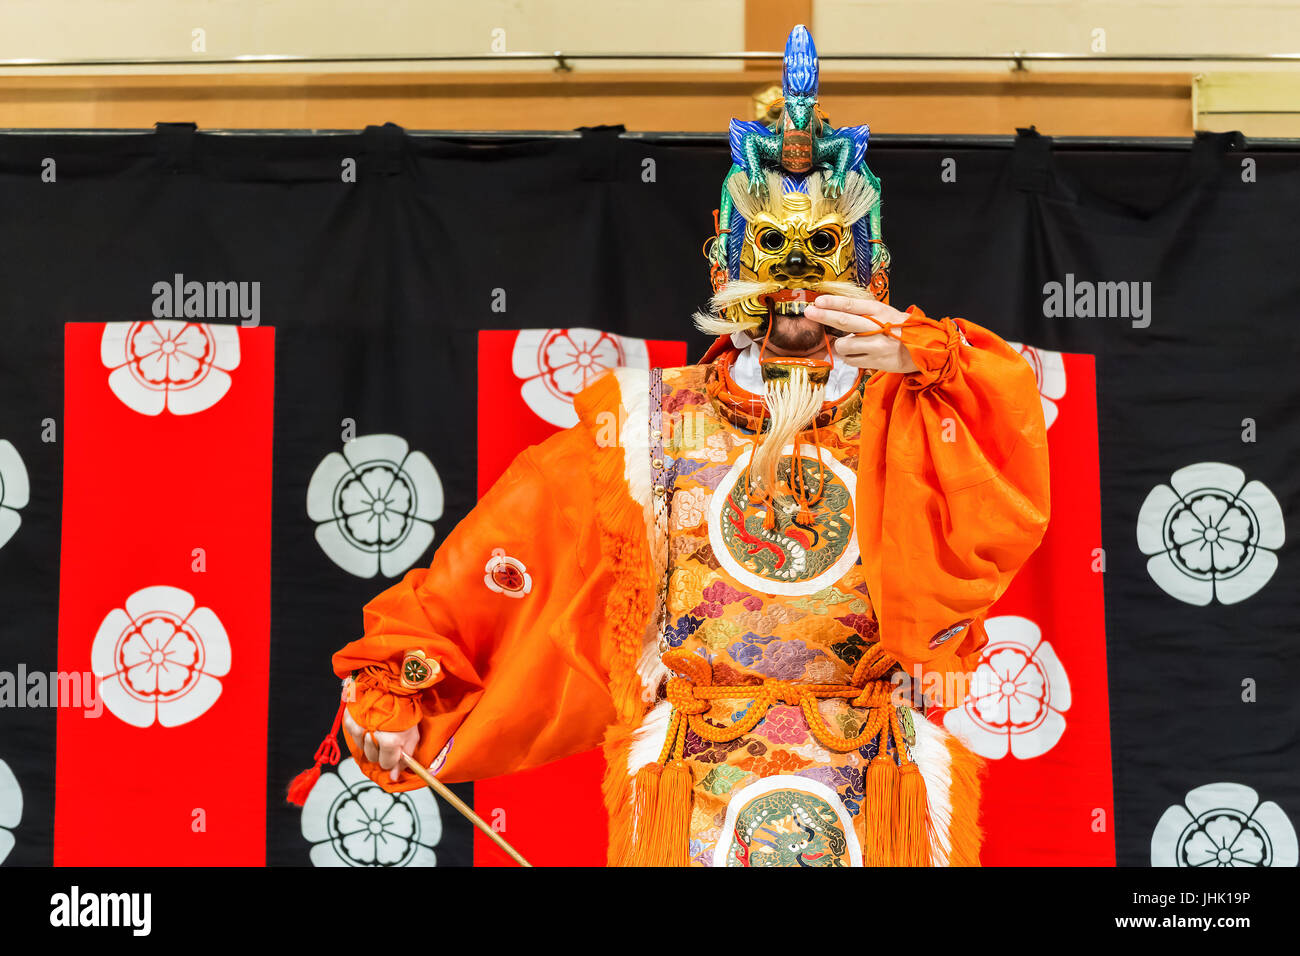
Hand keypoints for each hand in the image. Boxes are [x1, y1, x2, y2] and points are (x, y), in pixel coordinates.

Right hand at [342, 705, 419, 782]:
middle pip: (372, 757)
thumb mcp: (412, 735)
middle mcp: (371, 737)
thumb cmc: (404, 709)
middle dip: (380, 750)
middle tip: (387, 734)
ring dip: (369, 741)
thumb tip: (393, 777)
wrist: (391, 685)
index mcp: (389, 742)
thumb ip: (404, 758)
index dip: (392, 757)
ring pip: (362, 747)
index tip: (395, 748)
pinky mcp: (349, 720)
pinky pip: (353, 735)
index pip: (386, 764)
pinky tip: (369, 721)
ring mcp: (358, 728)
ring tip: (379, 726)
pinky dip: (360, 731)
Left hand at [804, 294, 919, 373]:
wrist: (926, 350)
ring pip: (844, 345)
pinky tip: (861, 354)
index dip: (833, 303)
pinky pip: (850, 360)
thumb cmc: (903, 330)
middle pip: (844, 321)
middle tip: (809, 312)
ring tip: (853, 344)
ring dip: (842, 345)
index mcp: (880, 312)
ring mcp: (876, 345)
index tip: (818, 301)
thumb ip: (865, 314)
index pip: (852, 306)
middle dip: (823, 316)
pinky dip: (851, 358)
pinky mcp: (875, 361)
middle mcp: (877, 327)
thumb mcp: (888, 314)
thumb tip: (838, 312)